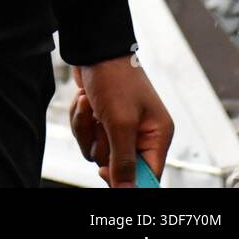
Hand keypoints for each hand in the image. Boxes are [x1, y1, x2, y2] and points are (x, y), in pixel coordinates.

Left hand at [68, 55, 173, 187]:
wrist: (93, 48)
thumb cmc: (113, 77)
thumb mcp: (120, 122)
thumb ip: (124, 160)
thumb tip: (126, 190)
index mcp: (156, 134)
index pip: (149, 174)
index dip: (129, 181)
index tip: (106, 174)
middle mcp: (141, 133)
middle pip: (119, 166)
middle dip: (101, 147)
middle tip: (100, 128)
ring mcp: (120, 126)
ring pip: (98, 152)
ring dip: (87, 132)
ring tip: (90, 107)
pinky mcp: (103, 119)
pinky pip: (88, 137)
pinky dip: (81, 122)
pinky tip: (84, 101)